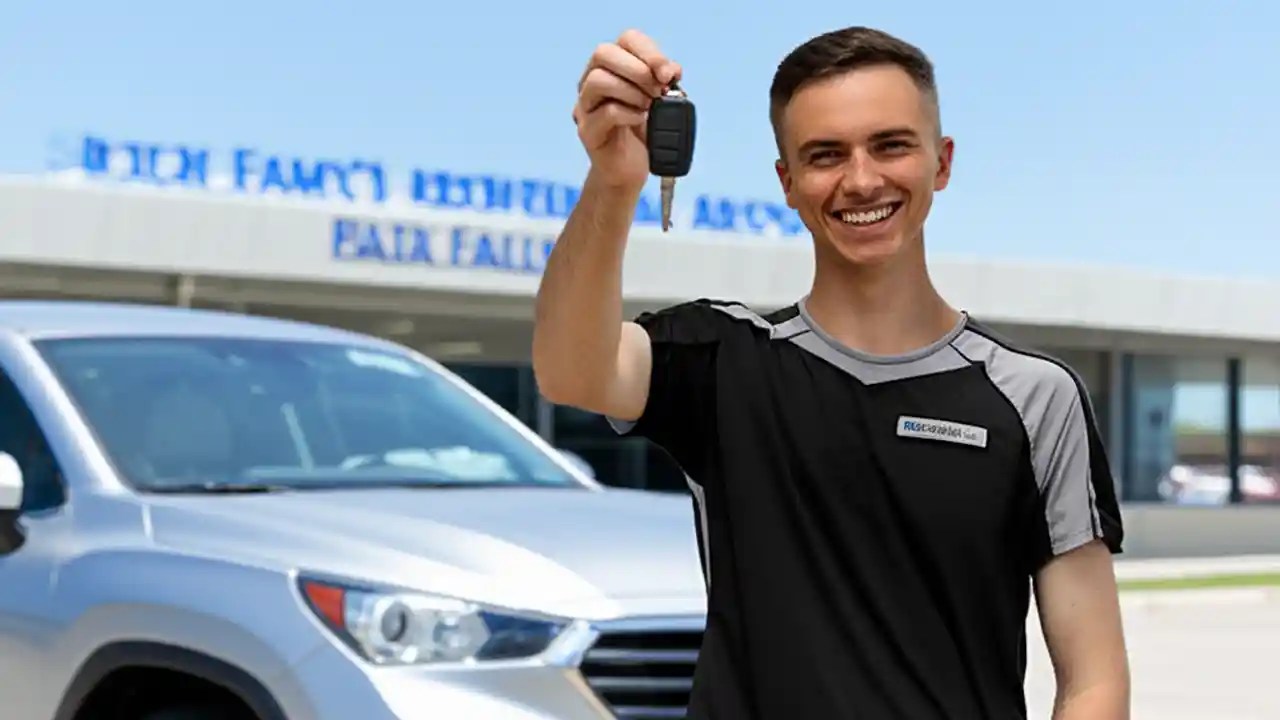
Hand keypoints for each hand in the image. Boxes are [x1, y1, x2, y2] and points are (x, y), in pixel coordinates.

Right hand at [573, 29, 681, 191]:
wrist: (630, 171)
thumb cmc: (643, 133)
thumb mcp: (660, 102)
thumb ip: (665, 82)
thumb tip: (671, 70)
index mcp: (612, 67)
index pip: (627, 40)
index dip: (650, 51)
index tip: (669, 73)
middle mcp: (592, 81)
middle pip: (604, 53)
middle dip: (638, 69)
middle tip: (658, 90)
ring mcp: (585, 105)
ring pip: (598, 80)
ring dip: (631, 91)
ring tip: (648, 107)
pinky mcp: (587, 130)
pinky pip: (607, 112)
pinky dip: (630, 114)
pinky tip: (641, 121)